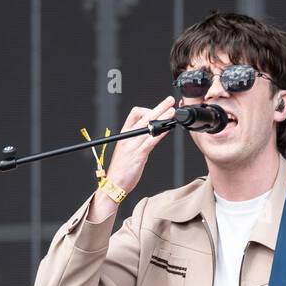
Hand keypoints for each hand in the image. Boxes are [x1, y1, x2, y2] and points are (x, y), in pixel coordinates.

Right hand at [87, 96, 176, 221]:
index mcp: (124, 135)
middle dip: (158, 107)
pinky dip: (160, 133)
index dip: (147, 109)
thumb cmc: (121, 170)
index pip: (134, 114)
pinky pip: (150, 141)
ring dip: (162, 118)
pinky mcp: (138, 155)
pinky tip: (168, 129)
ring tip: (172, 112)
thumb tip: (151, 133)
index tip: (158, 109)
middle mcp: (128, 138)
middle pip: (144, 117)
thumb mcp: (126, 151)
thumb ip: (137, 141)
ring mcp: (132, 146)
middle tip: (169, 100)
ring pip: (148, 127)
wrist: (113, 185)